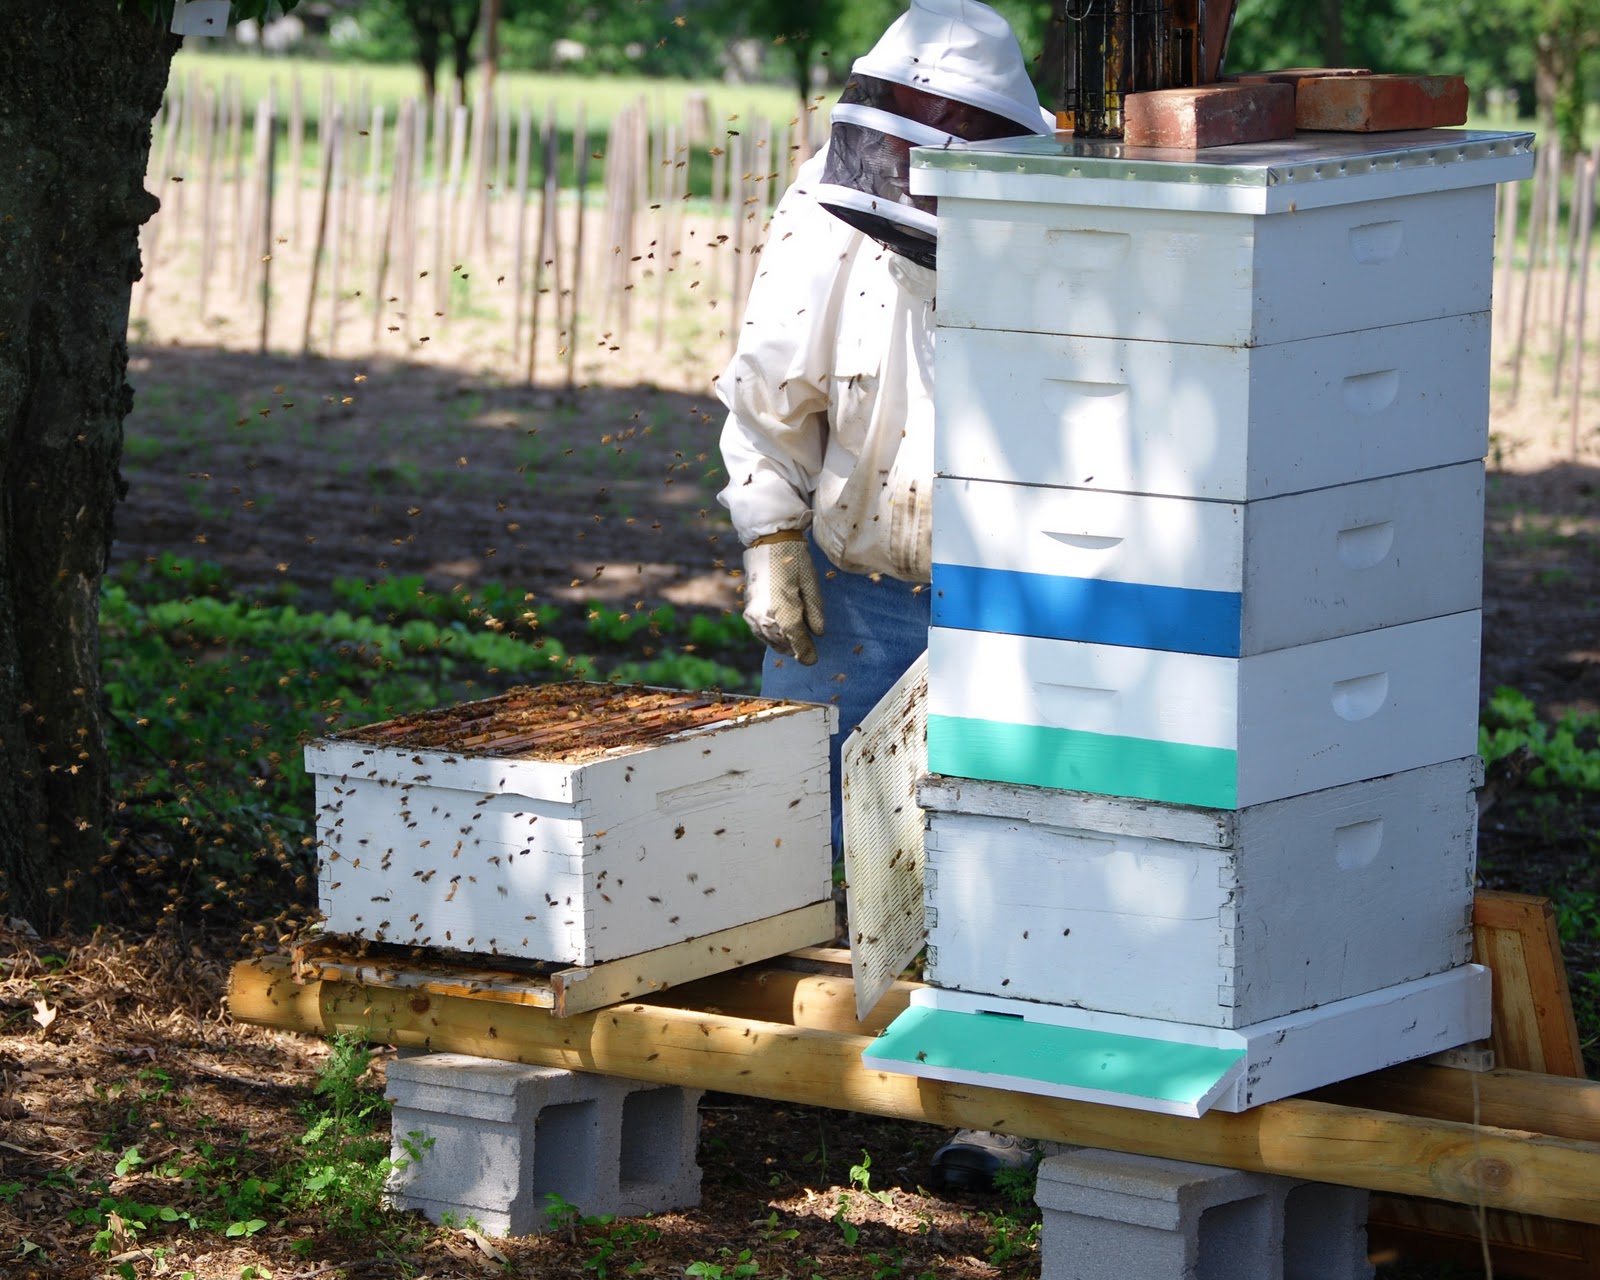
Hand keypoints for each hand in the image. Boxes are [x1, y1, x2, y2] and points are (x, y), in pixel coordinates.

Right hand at [742, 535, 824, 664]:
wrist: (768, 542)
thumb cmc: (794, 559)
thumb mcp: (811, 584)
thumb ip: (815, 612)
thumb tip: (818, 633)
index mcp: (784, 610)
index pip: (797, 640)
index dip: (806, 652)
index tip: (813, 660)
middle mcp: (766, 616)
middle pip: (782, 642)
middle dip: (795, 649)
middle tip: (807, 654)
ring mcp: (753, 614)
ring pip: (769, 639)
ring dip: (782, 645)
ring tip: (793, 647)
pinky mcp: (748, 609)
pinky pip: (759, 631)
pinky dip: (770, 637)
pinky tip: (778, 635)